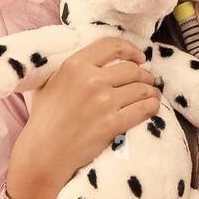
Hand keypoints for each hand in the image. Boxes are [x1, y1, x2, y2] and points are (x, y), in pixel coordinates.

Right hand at [7, 37, 160, 198]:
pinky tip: (153, 105)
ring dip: (150, 90)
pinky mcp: (113, 123)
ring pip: (141, 88)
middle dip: (144, 73)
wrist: (45, 152)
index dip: (131, 49)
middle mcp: (91, 79)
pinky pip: (143, 109)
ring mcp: (104, 102)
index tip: (138, 57)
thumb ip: (73, 68)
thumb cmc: (45, 118)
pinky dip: (152, 106)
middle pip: (131, 69)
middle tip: (147, 79)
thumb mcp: (51, 82)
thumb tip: (97, 59)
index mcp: (75, 65)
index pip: (112, 46)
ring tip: (151, 93)